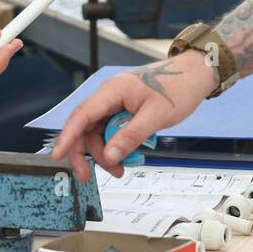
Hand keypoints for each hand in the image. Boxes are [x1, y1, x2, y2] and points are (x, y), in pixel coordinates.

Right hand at [51, 50, 216, 181]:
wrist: (195, 75)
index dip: (67, 136)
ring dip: (104, 153)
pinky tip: (124, 157)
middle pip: (86, 127)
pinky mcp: (124, 109)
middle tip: (87, 176)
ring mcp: (116, 102)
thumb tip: (108, 156)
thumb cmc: (178, 88)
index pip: (82, 115)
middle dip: (86, 152)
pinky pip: (110, 130)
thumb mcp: (156, 116)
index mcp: (113, 90)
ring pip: (97, 132)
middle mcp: (109, 95)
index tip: (57, 156)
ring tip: (120, 169)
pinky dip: (115, 145)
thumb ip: (130, 136)